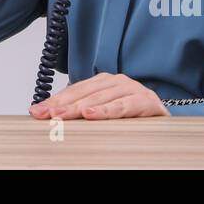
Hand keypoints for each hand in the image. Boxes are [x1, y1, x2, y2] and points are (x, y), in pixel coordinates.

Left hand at [28, 73, 170, 118]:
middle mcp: (117, 82)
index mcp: (104, 82)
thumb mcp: (105, 112)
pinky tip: (92, 114)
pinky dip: (107, 110)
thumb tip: (50, 114)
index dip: (55, 100)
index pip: (75, 90)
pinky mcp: (147, 102)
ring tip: (63, 115)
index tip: (37, 111)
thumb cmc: (133, 117)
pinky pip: (124, 106)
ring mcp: (132, 90)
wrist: (166, 121)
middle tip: (45, 114)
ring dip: (80, 107)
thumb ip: (83, 110)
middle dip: (62, 104)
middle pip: (84, 94)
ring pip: (101, 98)